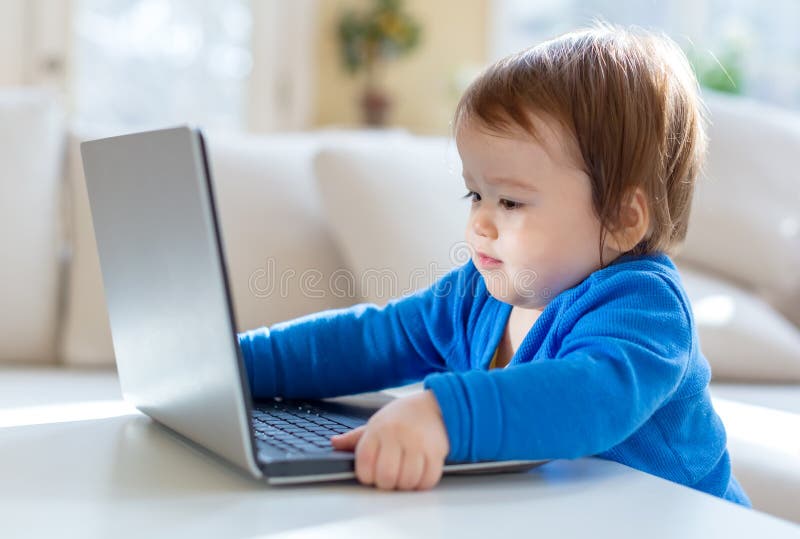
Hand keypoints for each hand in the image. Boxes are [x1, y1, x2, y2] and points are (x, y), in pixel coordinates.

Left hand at [330, 390, 449, 490]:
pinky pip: (427, 480)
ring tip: (404, 475)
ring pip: (407, 481)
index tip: (371, 474)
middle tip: (389, 477)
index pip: (364, 464)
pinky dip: (421, 484)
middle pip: (386, 476)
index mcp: (378, 430)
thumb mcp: (376, 423)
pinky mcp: (436, 452)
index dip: (366, 476)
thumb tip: (335, 443)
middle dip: (386, 483)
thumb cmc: (401, 418)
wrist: (433, 406)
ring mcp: (417, 444)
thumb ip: (355, 437)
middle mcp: (396, 436)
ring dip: (404, 485)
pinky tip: (418, 475)